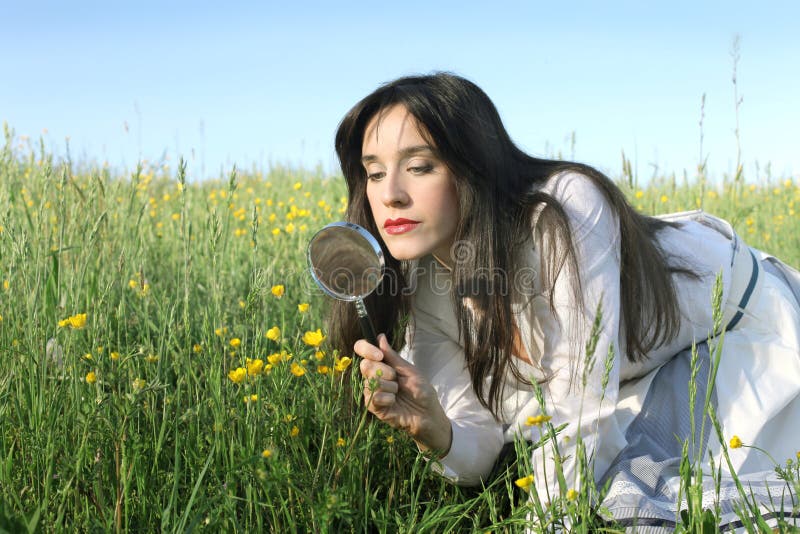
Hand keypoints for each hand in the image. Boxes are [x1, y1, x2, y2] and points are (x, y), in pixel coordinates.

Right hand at [355, 334, 452, 455]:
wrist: (428, 414)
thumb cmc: (421, 391)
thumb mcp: (409, 370)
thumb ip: (392, 356)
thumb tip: (379, 337)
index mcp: (382, 364)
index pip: (362, 350)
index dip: (366, 349)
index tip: (379, 354)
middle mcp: (374, 376)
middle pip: (365, 365)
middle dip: (384, 371)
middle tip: (396, 378)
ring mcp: (373, 392)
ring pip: (370, 382)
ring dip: (389, 386)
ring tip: (398, 392)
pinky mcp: (374, 407)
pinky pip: (373, 397)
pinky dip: (387, 398)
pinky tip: (394, 402)